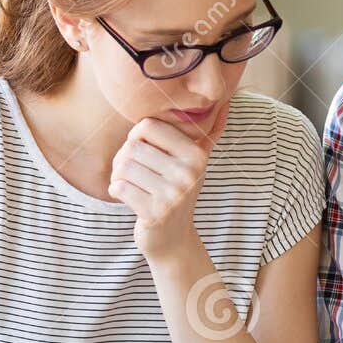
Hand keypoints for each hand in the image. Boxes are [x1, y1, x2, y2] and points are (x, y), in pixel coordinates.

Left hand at [108, 117, 219, 259]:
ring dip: (118, 177)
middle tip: (133, 174)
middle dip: (123, 160)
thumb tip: (226, 102)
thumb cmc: (176, 193)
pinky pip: (119, 187)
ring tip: (130, 185)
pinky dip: (115, 191)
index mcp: (196, 155)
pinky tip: (127, 198)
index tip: (143, 153)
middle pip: (132, 147)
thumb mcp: (195, 163)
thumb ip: (209, 134)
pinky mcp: (155, 213)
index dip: (136, 138)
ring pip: (123, 167)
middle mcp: (189, 173)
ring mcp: (174, 195)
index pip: (147, 126)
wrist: (173, 239)